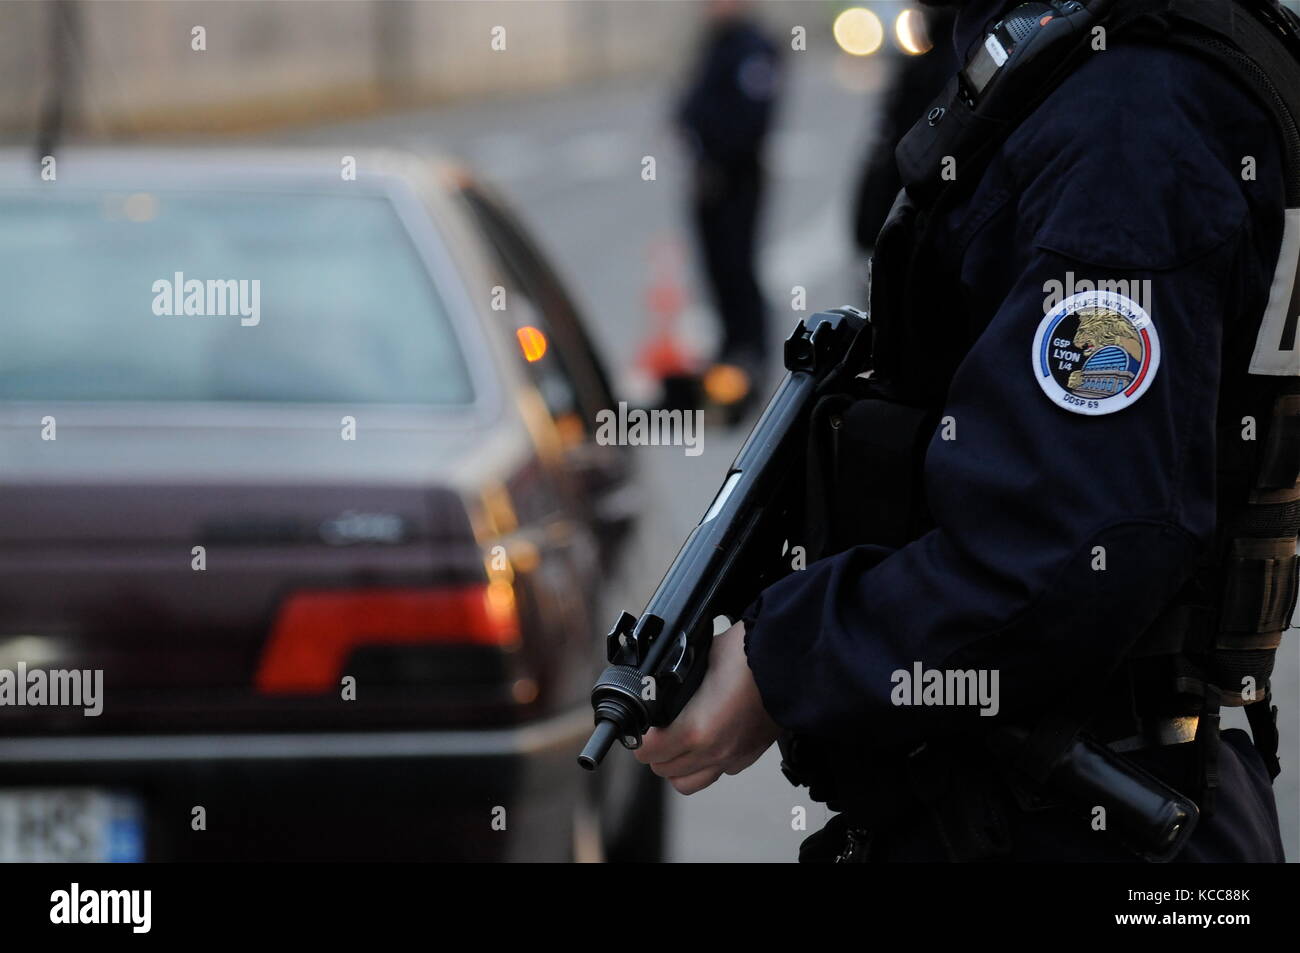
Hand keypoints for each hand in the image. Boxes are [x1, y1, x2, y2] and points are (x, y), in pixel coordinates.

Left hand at [634, 621, 780, 794]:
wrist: (793, 659)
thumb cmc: (747, 652)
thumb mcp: (700, 657)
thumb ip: (676, 678)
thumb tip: (658, 681)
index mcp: (697, 730)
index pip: (648, 751)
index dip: (639, 737)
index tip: (641, 724)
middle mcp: (714, 752)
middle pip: (664, 770)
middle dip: (654, 751)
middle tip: (655, 729)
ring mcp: (732, 758)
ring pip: (687, 782)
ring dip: (676, 765)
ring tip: (676, 740)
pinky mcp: (748, 756)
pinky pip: (715, 773)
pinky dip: (703, 763)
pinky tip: (706, 739)